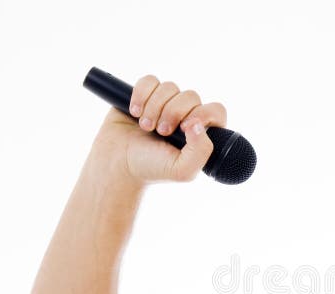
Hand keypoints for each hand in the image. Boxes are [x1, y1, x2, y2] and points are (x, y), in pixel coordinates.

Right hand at [87, 74, 227, 185]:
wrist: (118, 164)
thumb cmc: (152, 168)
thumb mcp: (182, 170)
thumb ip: (200, 151)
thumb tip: (199, 125)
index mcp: (201, 133)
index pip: (216, 111)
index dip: (203, 114)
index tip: (185, 127)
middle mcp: (186, 115)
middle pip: (191, 96)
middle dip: (173, 113)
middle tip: (161, 132)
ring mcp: (166, 104)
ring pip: (169, 87)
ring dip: (154, 107)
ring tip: (145, 127)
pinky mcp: (145, 95)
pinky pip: (149, 81)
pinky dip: (141, 94)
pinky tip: (134, 112)